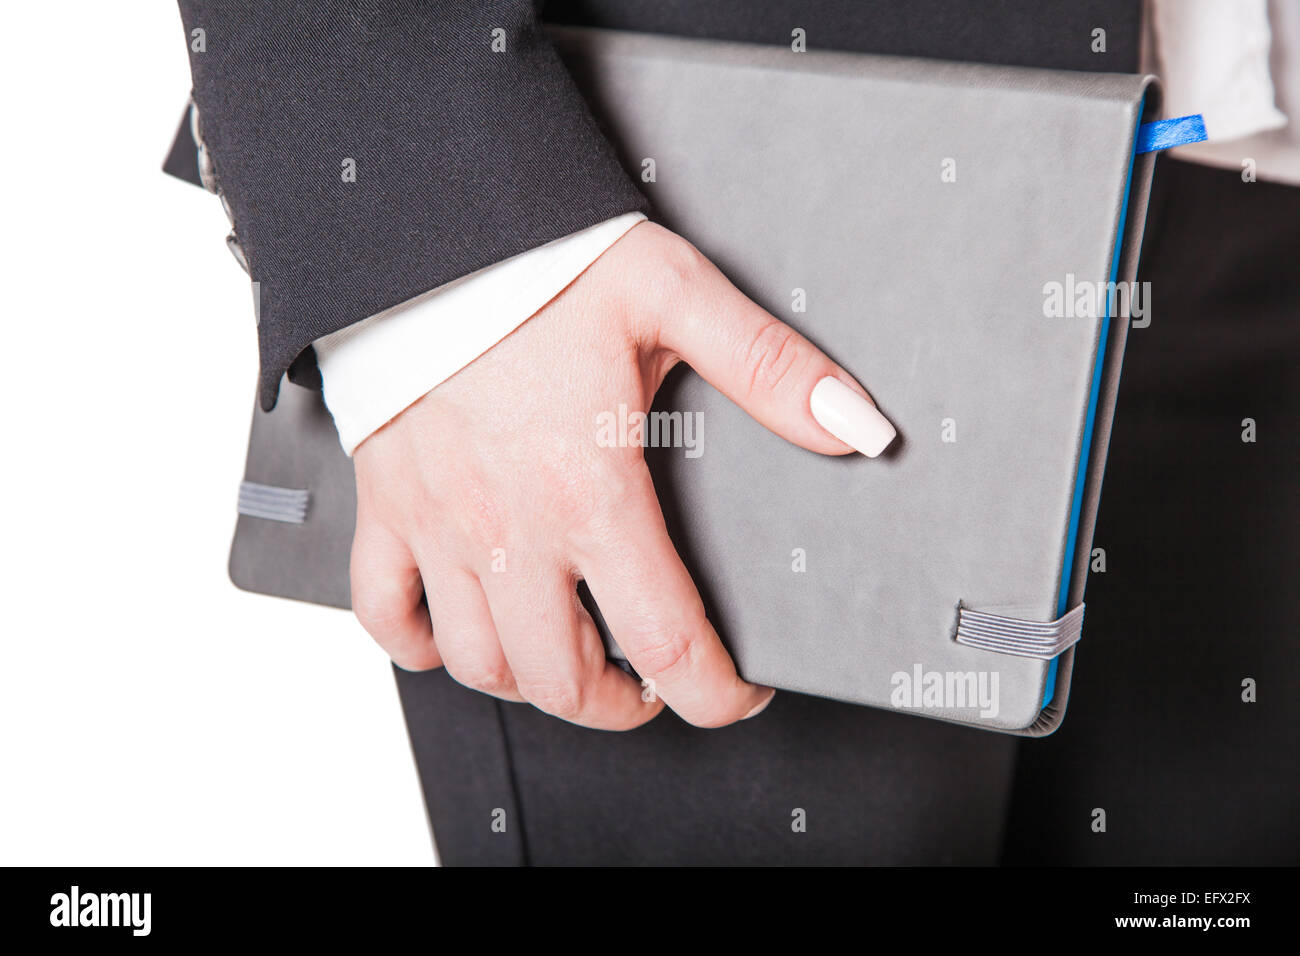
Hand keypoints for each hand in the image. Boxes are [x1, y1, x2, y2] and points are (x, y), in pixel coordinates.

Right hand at [350, 222, 893, 728]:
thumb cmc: (536, 261)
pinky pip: (384, 611)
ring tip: (574, 664)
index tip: (735, 693)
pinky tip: (462, 631)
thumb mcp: (671, 294)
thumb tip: (853, 426)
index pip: (665, 643)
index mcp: (588, 490)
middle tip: (654, 685)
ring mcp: (439, 525)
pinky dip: (421, 645)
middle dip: (624, 705)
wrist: (420, 221)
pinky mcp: (387, 506)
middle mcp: (509, 527)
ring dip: (535, 686)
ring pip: (479, 663)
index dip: (716, 693)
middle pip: (564, 681)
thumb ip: (768, 367)